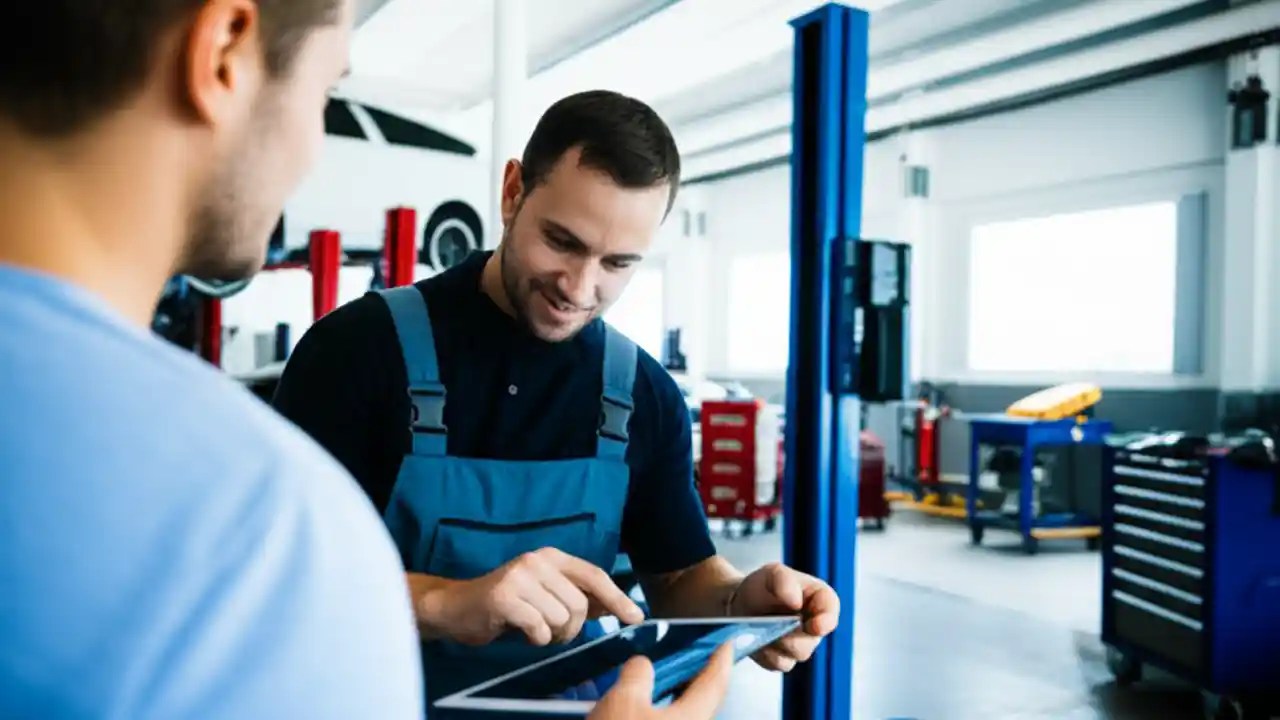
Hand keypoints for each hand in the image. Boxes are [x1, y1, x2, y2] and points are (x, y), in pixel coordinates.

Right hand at [427, 547, 644, 645]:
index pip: (595, 575)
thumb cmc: (506, 603)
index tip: (635, 617)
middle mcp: (537, 561)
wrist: (456, 607)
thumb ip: (579, 596)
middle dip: (572, 628)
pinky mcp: (504, 597)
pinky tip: (520, 631)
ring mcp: (520, 577)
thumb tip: (616, 606)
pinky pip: (539, 629)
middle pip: (581, 604)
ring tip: (534, 629)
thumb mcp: (546, 594)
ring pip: (562, 618)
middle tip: (553, 632)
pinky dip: (535, 639)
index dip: (617, 598)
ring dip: (553, 635)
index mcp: (551, 556)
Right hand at [588, 642, 732, 718]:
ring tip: (654, 684)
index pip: (715, 683)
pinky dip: (660, 717)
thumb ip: (637, 675)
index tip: (727, 643)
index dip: (721, 659)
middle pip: (701, 703)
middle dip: (693, 680)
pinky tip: (640, 713)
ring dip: (672, 701)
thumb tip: (642, 665)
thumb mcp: (622, 701)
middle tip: (685, 659)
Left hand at [729, 562, 839, 671]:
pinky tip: (755, 641)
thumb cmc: (763, 586)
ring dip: (777, 643)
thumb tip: (795, 601)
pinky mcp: (784, 659)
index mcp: (819, 599)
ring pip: (796, 654)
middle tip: (774, 624)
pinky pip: (779, 663)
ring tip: (760, 630)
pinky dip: (765, 653)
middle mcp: (814, 625)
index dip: (826, 621)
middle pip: (811, 640)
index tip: (815, 626)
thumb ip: (785, 581)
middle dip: (792, 635)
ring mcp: (801, 645)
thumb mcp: (772, 574)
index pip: (830, 610)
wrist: (740, 603)